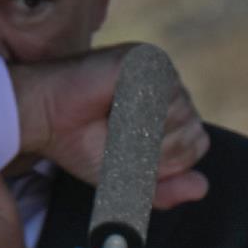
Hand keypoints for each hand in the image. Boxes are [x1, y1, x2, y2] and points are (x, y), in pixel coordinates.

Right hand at [2, 47, 214, 207]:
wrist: (45, 118)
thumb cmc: (80, 142)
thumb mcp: (128, 179)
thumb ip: (165, 189)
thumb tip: (202, 188)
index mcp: (170, 110)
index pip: (195, 145)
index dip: (164, 161)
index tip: (128, 152)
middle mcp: (169, 86)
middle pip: (192, 131)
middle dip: (153, 147)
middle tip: (117, 135)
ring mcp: (159, 69)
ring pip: (179, 114)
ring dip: (140, 129)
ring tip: (111, 117)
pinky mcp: (144, 58)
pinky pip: (159, 96)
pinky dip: (133, 110)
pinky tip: (111, 101)